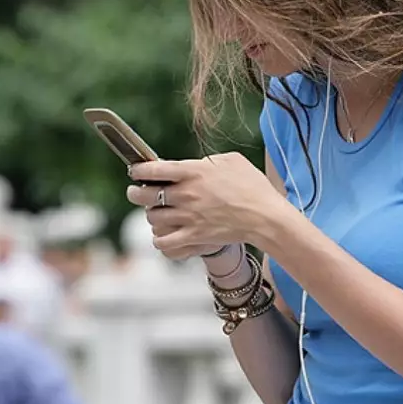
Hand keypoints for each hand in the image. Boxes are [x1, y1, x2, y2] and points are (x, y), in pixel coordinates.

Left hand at [126, 153, 291, 258]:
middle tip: (136, 192)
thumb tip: (194, 164)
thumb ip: (207, 161)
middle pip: (143, 195)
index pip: (152, 169)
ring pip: (152, 218)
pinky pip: (164, 242)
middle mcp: (186, 194)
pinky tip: (165, 235)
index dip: (138, 170)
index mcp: (192, 172)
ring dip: (151, 215)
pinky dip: (160, 240)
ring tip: (157, 213)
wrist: (266, 216)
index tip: (136, 171)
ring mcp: (189, 217)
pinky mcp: (195, 237)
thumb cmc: (252, 186)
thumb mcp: (231, 161)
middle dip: (135, 193)